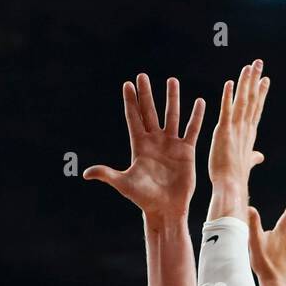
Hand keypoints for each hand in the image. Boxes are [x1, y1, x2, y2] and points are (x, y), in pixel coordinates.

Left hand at [84, 74, 204, 220]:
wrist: (165, 209)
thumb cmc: (143, 198)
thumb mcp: (124, 184)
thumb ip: (107, 174)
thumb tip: (86, 173)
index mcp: (139, 146)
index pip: (134, 118)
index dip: (131, 101)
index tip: (127, 84)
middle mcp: (155, 142)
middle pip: (150, 112)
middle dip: (146, 94)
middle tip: (143, 76)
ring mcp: (171, 145)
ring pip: (172, 115)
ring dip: (172, 98)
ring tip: (172, 80)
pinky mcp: (186, 151)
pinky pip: (192, 129)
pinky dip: (196, 116)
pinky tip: (199, 101)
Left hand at [208, 60, 269, 196]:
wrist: (231, 186)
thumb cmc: (237, 178)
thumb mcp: (246, 163)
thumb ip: (252, 157)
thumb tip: (259, 156)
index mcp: (249, 134)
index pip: (255, 109)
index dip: (260, 94)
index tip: (264, 80)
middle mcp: (245, 128)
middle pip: (252, 100)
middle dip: (255, 81)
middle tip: (259, 64)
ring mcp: (236, 129)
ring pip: (243, 101)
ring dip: (246, 82)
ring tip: (250, 66)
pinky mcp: (224, 132)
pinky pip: (227, 110)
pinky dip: (229, 96)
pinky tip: (230, 83)